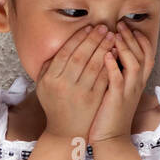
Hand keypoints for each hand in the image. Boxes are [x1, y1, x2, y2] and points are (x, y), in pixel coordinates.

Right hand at [34, 24, 114, 139]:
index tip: (88, 27)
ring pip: (93, 65)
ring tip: (112, 36)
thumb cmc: (55, 105)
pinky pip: (103, 78)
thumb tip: (60, 44)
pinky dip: (110, 64)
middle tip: (103, 27)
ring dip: (104, 48)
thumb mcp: (44, 86)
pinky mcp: (94, 100)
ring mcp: (80, 93)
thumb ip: (48, 66)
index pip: (65, 52)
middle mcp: (63, 85)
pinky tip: (116, 53)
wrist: (66, 133)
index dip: (78, 38)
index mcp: (50, 79)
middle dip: (93, 39)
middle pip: (80, 56)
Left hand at [87, 21, 157, 144]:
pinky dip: (113, 65)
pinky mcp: (117, 99)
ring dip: (125, 47)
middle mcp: (137, 85)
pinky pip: (117, 79)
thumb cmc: (109, 113)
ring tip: (114, 34)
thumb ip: (118, 73)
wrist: (110, 138)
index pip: (147, 56)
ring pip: (134, 64)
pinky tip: (106, 55)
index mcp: (137, 82)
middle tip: (121, 24)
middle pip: (142, 55)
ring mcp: (128, 91)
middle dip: (132, 38)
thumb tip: (111, 53)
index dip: (142, 40)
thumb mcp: (118, 90)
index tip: (131, 28)